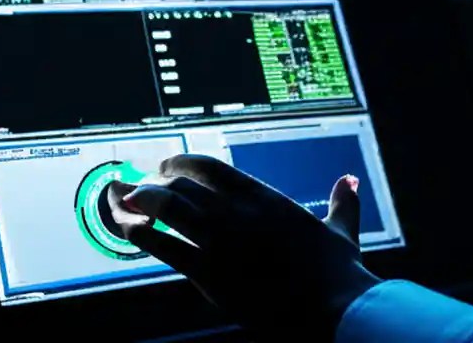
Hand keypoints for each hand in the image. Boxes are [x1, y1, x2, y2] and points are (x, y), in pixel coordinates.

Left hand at [107, 155, 380, 339]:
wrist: (334, 309)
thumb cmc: (338, 274)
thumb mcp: (340, 232)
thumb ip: (342, 203)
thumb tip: (349, 181)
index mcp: (265, 199)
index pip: (210, 167)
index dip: (182, 164)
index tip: (167, 166)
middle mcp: (239, 213)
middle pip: (182, 183)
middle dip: (155, 182)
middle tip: (140, 186)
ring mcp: (222, 241)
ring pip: (166, 206)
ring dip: (139, 200)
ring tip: (122, 200)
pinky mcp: (210, 273)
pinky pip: (163, 246)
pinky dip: (140, 234)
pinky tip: (128, 229)